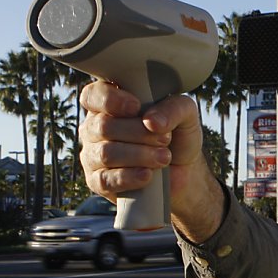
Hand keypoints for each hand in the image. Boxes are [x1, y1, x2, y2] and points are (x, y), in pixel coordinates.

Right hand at [78, 80, 223, 241]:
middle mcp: (95, 128)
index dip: (110, 100)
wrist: (183, 171)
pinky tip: (147, 175)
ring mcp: (93, 155)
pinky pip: (105, 180)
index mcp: (110, 103)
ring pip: (105, 153)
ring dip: (140, 155)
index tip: (136, 107)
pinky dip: (129, 177)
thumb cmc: (177, 136)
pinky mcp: (98, 182)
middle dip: (138, 133)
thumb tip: (151, 122)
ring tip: (164, 157)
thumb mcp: (185, 114)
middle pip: (102, 126)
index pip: (93, 95)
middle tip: (165, 139)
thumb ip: (173, 108)